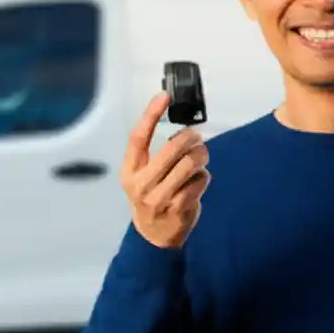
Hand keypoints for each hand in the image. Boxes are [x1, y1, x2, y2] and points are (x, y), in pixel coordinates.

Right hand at [120, 92, 210, 248]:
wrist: (153, 236)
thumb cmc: (150, 197)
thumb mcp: (140, 176)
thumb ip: (152, 155)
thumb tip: (181, 131)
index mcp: (129, 171)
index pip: (137, 138)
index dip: (150, 115)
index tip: (163, 96)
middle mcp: (141, 184)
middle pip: (171, 149)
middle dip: (190, 138)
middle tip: (196, 136)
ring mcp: (160, 198)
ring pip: (189, 164)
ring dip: (201, 156)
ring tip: (201, 156)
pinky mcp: (179, 208)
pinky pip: (199, 181)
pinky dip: (203, 177)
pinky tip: (198, 181)